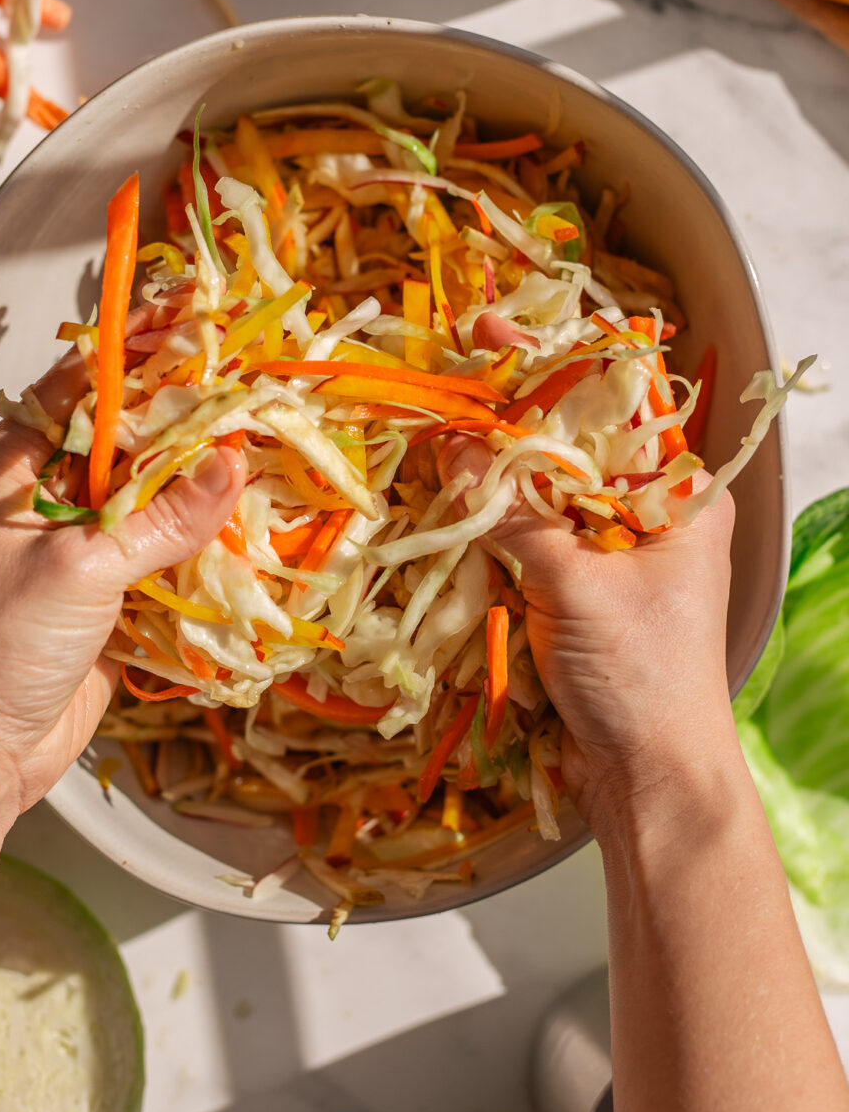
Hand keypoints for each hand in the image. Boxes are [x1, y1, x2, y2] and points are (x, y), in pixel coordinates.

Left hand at [0, 344, 243, 819]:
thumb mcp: (81, 569)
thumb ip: (161, 518)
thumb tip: (231, 464)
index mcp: (16, 464)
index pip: (85, 384)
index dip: (141, 351)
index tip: (200, 324)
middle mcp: (50, 493)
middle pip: (131, 435)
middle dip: (189, 416)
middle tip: (254, 388)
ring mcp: (85, 541)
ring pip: (157, 491)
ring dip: (206, 478)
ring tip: (270, 445)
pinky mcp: (115, 588)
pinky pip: (170, 546)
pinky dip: (209, 537)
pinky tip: (255, 521)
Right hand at [439, 314, 737, 836]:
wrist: (648, 778)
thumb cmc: (640, 678)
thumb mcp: (575, 587)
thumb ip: (513, 515)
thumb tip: (454, 449)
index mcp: (678, 499)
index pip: (612, 409)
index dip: (550, 367)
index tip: (491, 333)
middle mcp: (647, 517)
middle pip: (569, 448)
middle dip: (508, 418)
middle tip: (448, 377)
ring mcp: (608, 557)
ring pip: (540, 495)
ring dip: (491, 473)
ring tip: (434, 435)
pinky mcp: (574, 595)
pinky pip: (526, 542)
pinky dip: (488, 526)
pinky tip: (446, 503)